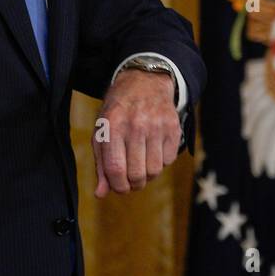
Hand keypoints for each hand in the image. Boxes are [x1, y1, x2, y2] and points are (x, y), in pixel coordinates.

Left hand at [91, 69, 180, 197]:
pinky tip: (153, 150)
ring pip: (154, 171)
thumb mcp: (102, 132)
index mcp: (112, 125)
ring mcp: (157, 125)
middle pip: (137, 174)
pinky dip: (161, 162)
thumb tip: (100, 194)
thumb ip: (101, 164)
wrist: (144, 81)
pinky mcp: (173, 127)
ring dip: (147, 174)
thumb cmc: (118, 111)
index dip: (117, 187)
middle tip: (131, 180)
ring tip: (141, 163)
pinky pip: (169, 161)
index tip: (119, 188)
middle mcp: (135, 125)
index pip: (116, 170)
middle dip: (133, 184)